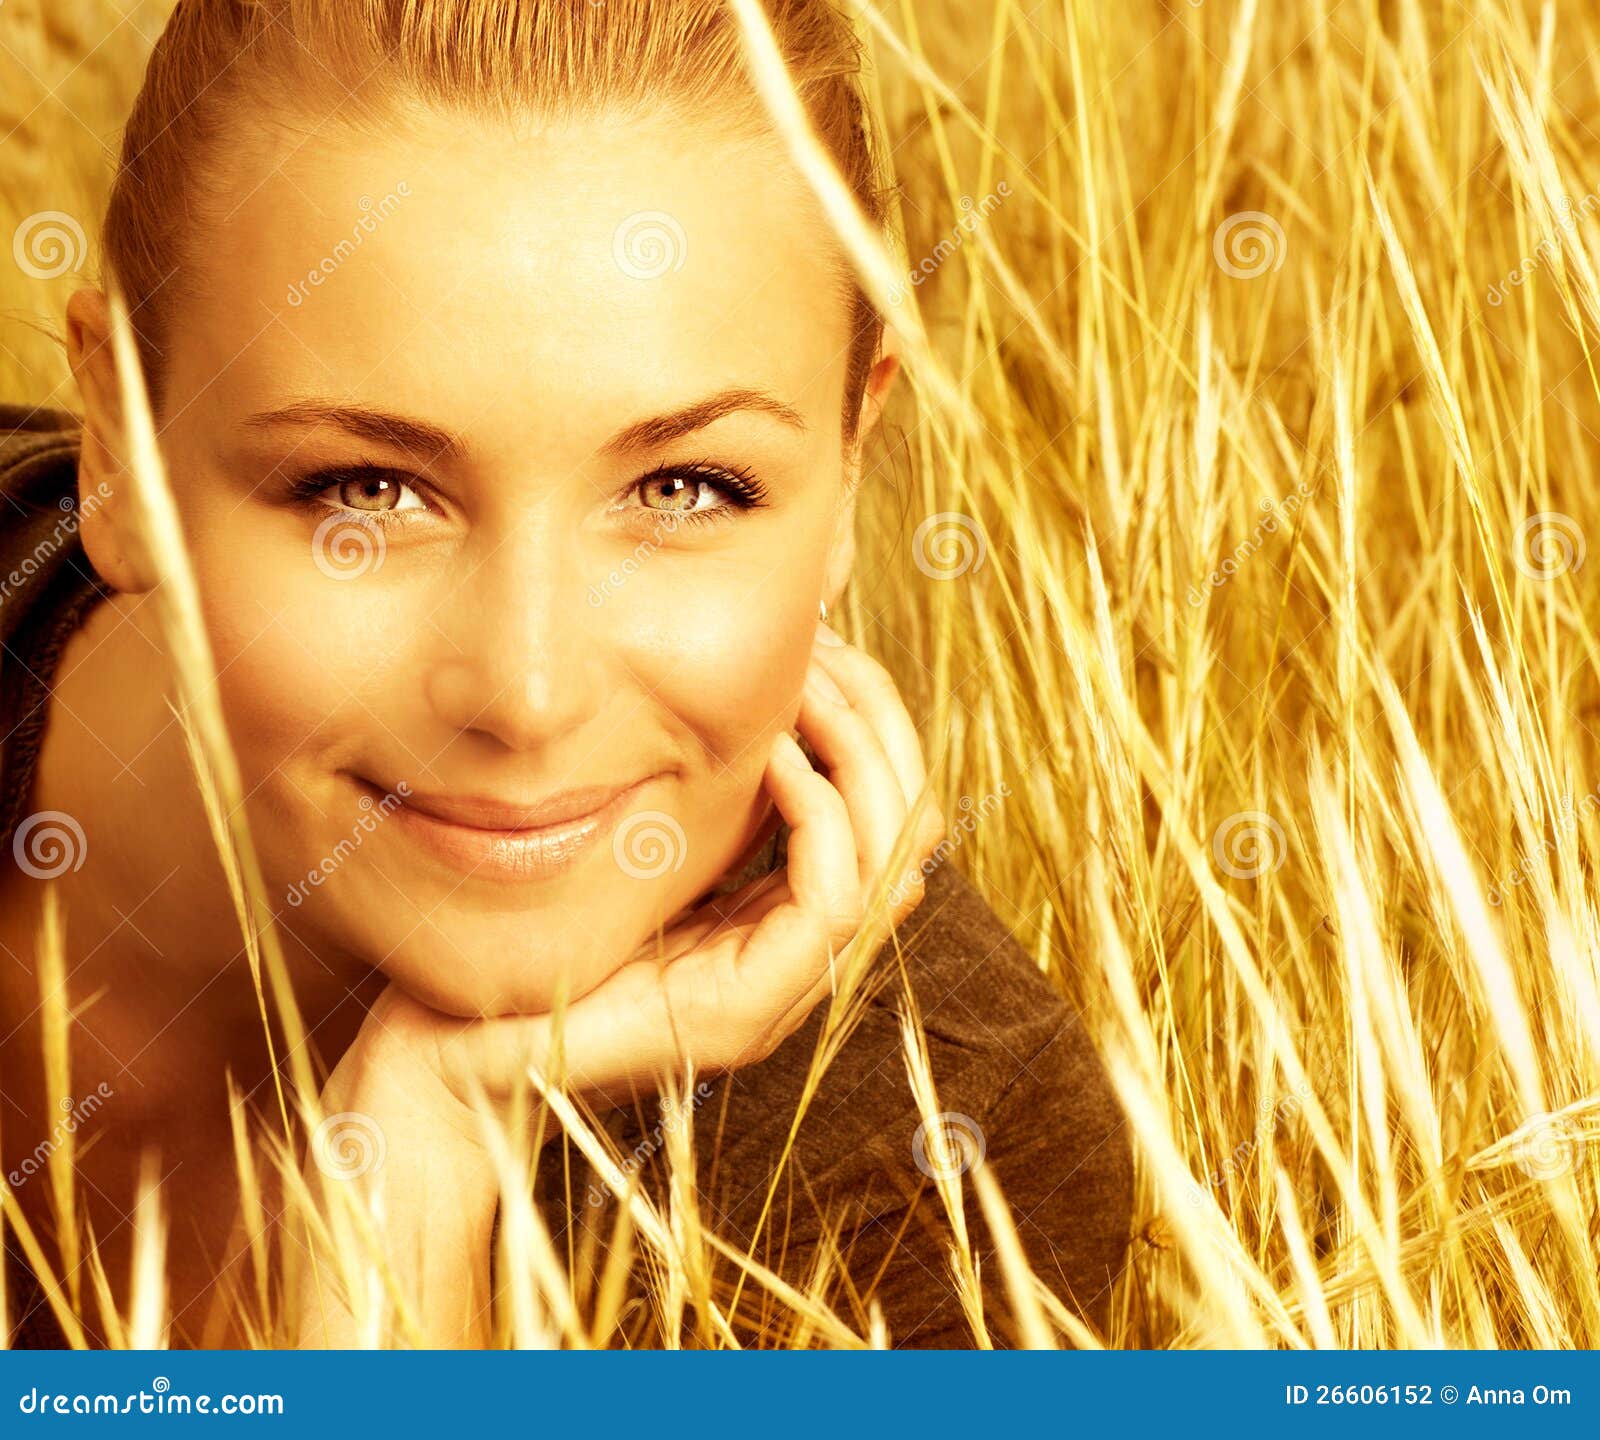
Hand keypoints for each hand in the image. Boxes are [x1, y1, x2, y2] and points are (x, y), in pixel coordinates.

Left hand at [297, 625, 944, 1345]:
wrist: (451, 1056)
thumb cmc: (531, 937)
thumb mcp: (637, 846)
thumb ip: (701, 801)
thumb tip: (746, 696)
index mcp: (782, 921)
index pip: (892, 818)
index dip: (874, 723)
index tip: (825, 648)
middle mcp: (800, 959)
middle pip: (913, 832)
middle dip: (880, 722)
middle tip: (826, 648)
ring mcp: (779, 992)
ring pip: (895, 863)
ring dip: (860, 755)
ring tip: (806, 684)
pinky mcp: (744, 1013)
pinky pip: (830, 900)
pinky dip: (817, 812)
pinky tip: (771, 755)